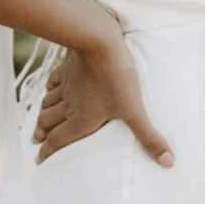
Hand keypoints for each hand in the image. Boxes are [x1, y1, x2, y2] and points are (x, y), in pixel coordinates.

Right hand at [32, 36, 174, 168]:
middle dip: (41, 134)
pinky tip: (50, 90)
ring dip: (42, 114)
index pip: (59, 140)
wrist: (97, 41)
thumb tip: (169, 162)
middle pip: (49, 122)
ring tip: (40, 122)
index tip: (38, 159)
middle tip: (36, 141)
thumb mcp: (134, 109)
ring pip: (48, 103)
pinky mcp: (66, 68)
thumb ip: (148, 136)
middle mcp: (69, 105)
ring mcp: (66, 85)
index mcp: (81, 119)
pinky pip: (53, 81)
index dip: (48, 152)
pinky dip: (49, 89)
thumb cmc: (115, 77)